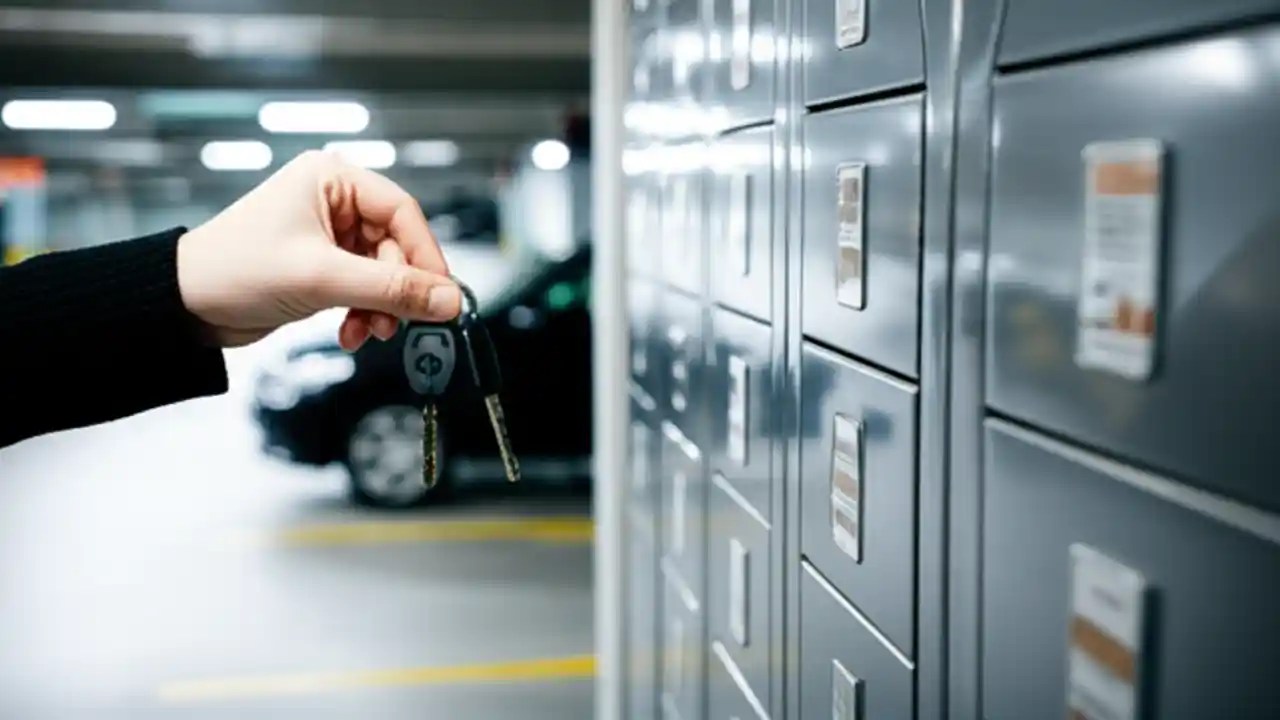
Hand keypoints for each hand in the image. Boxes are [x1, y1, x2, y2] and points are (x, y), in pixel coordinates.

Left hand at [176, 149, 460, 349]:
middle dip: (397, 290)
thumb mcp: (323, 279)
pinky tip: (351, 333)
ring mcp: (329, 235)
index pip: (403, 211)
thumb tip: (449, 300)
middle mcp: (333, 201)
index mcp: (331, 179)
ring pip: (384, 272)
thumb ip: (392, 289)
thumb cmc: (234, 271)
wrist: (183, 305)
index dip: (427, 255)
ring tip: (368, 332)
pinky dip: (364, 313)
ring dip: (381, 307)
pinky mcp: (323, 266)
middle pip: (397, 246)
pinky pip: (365, 288)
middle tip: (398, 322)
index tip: (442, 295)